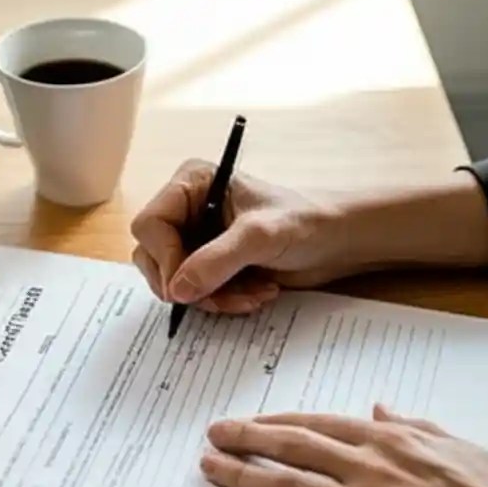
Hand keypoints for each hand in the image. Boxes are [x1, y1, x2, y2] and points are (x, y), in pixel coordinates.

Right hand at [130, 161, 487, 312]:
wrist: (337, 242)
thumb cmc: (306, 221)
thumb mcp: (260, 237)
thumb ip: (216, 260)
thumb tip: (177, 289)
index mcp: (191, 183)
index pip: (150, 225)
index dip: (163, 258)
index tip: (186, 285)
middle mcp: (186, 209)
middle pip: (152, 257)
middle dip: (190, 284)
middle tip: (222, 298)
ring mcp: (195, 239)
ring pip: (173, 282)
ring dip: (212, 298)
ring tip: (252, 295)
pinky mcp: (209, 265)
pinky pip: (195, 294)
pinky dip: (222, 302)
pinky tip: (256, 294)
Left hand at [202, 404, 487, 486]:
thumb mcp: (465, 448)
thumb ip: (417, 427)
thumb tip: (382, 407)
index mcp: (394, 440)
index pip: (321, 423)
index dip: (281, 421)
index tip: (255, 420)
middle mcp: (370, 468)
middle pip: (293, 446)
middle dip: (248, 437)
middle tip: (215, 433)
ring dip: (240, 476)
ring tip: (210, 468)